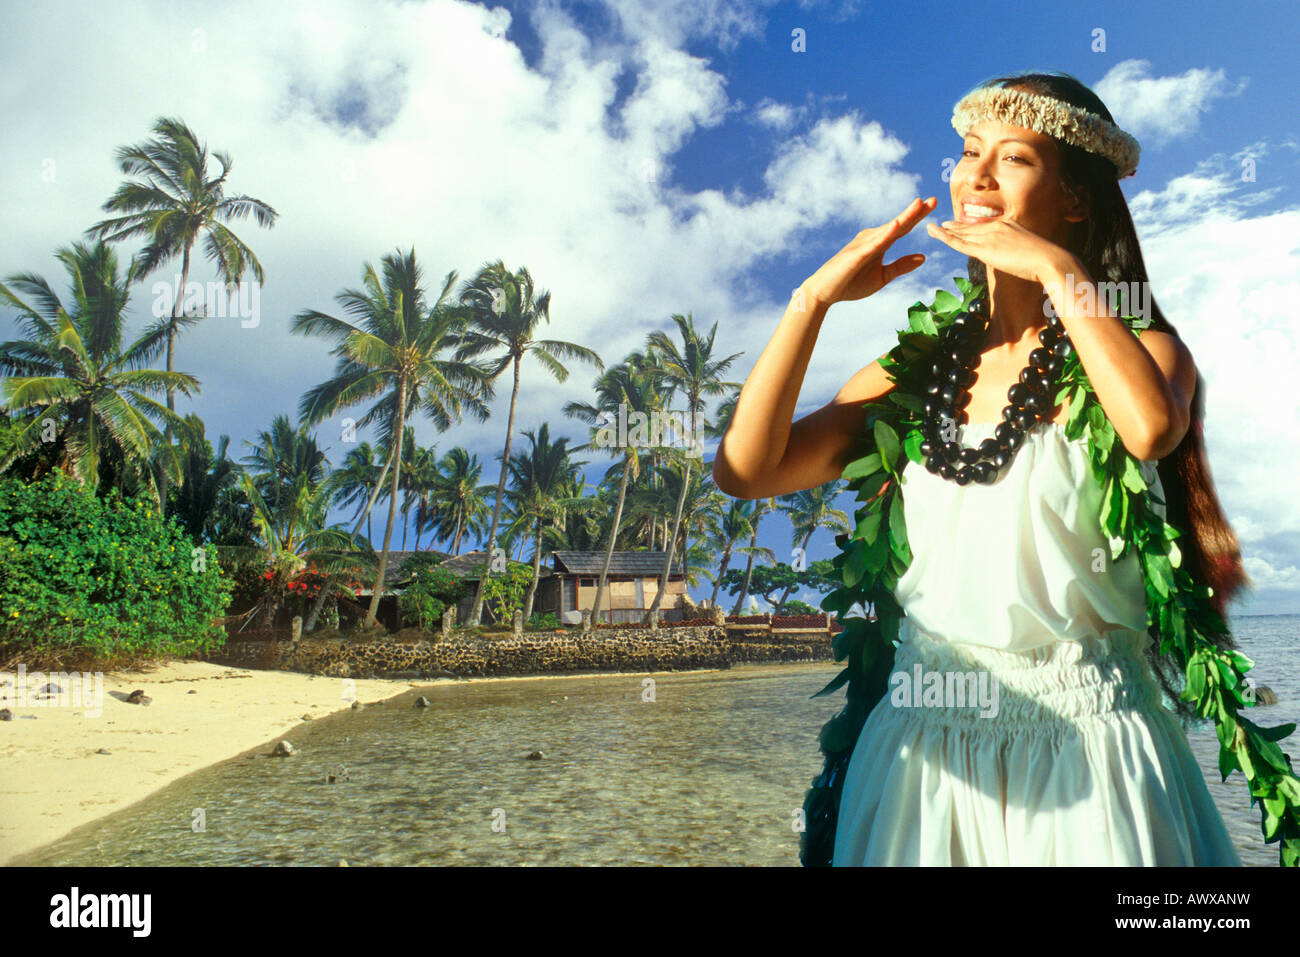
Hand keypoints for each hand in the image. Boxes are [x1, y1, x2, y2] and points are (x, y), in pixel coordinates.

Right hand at [801, 197, 934, 307]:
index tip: (934, 203)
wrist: (825, 292)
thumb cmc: (851, 283)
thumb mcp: (882, 277)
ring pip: (888, 229)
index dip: (918, 216)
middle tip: (934, 200)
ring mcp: (863, 244)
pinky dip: (885, 234)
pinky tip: (897, 225)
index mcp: (880, 243)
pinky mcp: (856, 254)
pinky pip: (874, 243)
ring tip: (919, 204)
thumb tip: (923, 257)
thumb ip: (901, 266)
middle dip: (916, 212)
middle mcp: (872, 238)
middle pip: (898, 224)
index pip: (903, 228)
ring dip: (904, 217)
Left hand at [924, 217, 1069, 283]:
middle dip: (955, 227)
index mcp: (1008, 224)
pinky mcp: (985, 249)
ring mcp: (990, 236)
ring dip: (945, 231)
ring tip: (932, 228)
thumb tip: (1016, 257)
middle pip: (970, 227)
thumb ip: (1017, 250)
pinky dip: (945, 237)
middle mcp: (996, 227)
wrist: (1048, 259)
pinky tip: (935, 233)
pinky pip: (960, 242)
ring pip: (962, 233)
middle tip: (941, 225)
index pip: (984, 226)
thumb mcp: (1028, 250)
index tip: (961, 225)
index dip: (970, 226)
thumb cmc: (1044, 259)